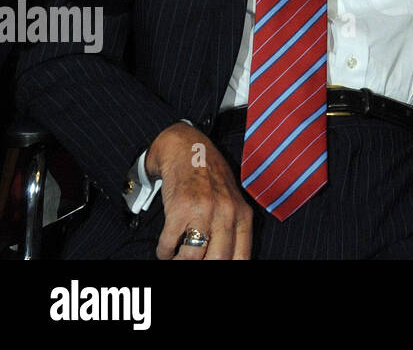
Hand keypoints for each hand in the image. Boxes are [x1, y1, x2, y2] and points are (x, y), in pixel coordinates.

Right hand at [145, 122, 253, 259]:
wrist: (188, 149)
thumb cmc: (210, 178)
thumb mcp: (232, 202)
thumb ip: (233, 230)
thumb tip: (227, 260)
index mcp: (242, 215)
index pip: (241, 257)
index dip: (227, 270)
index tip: (212, 270)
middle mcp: (226, 213)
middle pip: (218, 261)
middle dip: (201, 268)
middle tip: (190, 264)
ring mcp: (203, 211)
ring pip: (192, 258)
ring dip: (179, 263)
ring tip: (176, 258)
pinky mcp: (179, 209)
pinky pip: (168, 246)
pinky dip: (164, 252)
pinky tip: (166, 247)